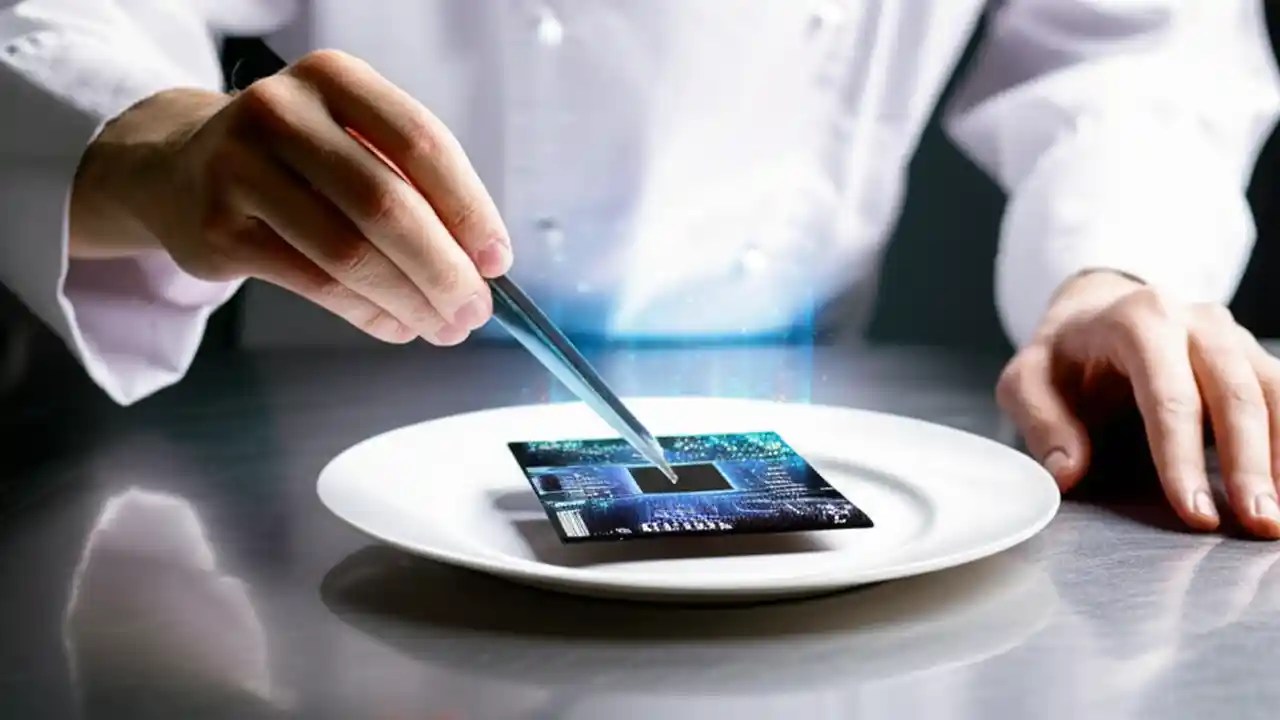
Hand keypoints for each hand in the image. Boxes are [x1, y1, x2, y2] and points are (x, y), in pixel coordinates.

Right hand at [69, 50, 510, 345]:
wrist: (180, 166)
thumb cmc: (296, 160)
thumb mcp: (352, 140)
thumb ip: (412, 185)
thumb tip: (481, 263)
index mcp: (335, 78)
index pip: (422, 143)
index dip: (469, 207)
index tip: (498, 260)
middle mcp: (283, 112)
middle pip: (387, 204)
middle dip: (443, 268)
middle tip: (475, 310)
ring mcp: (240, 168)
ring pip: (350, 251)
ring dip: (410, 301)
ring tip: (444, 327)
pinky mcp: (219, 229)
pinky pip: (314, 283)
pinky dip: (368, 313)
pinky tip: (398, 326)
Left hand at [998, 271, 1279, 538]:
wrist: (1098, 308)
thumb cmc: (1063, 353)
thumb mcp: (1027, 379)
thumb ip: (1041, 421)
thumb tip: (1067, 471)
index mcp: (1138, 321)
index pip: (1169, 398)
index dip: (1183, 459)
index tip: (1194, 513)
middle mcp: (1196, 321)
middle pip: (1235, 395)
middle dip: (1249, 465)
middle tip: (1256, 523)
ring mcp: (1233, 336)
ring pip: (1273, 394)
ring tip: (1277, 517)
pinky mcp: (1253, 356)